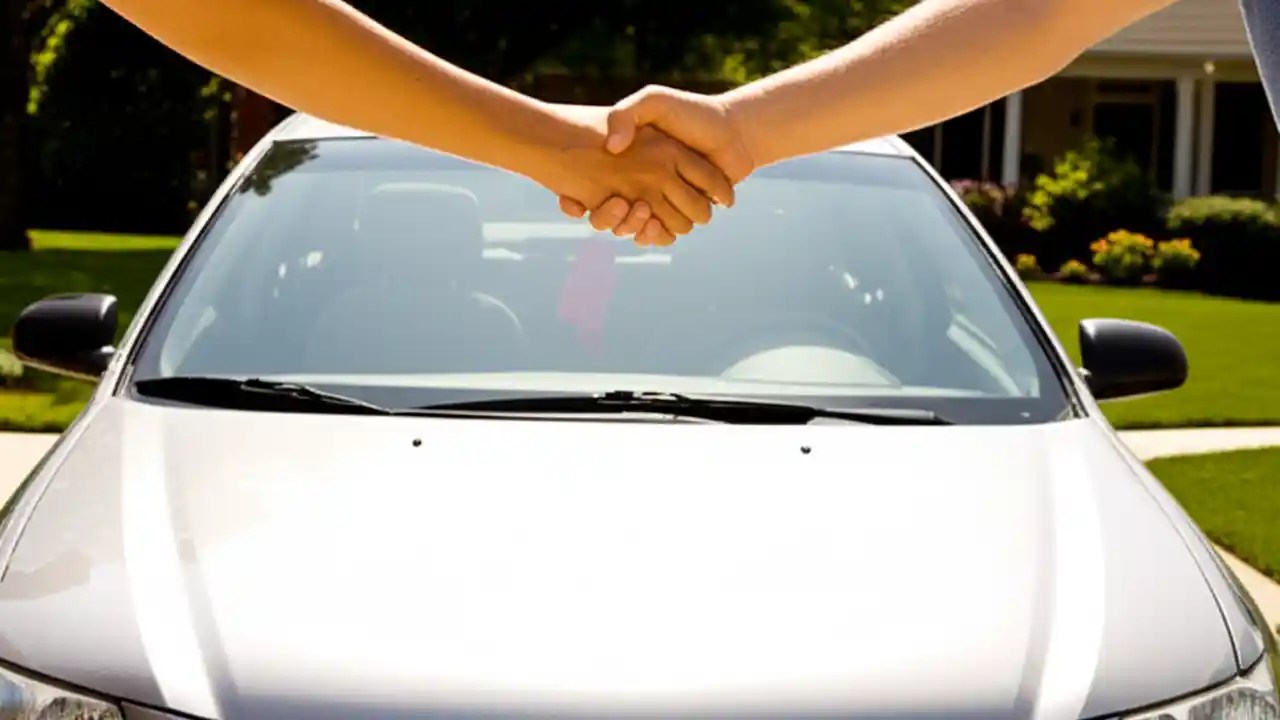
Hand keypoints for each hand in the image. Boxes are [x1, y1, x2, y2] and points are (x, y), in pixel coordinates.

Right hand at [559, 86, 755, 243]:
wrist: (733, 134)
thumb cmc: (692, 114)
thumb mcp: (654, 102)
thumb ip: (627, 115)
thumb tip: (612, 147)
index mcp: (624, 163)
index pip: (584, 189)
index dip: (574, 200)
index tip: (574, 202)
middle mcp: (636, 185)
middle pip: (606, 215)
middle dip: (607, 217)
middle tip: (619, 202)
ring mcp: (657, 202)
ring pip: (630, 228)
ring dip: (630, 226)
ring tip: (640, 209)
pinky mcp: (677, 216)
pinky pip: (656, 236)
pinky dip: (652, 235)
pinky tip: (652, 222)